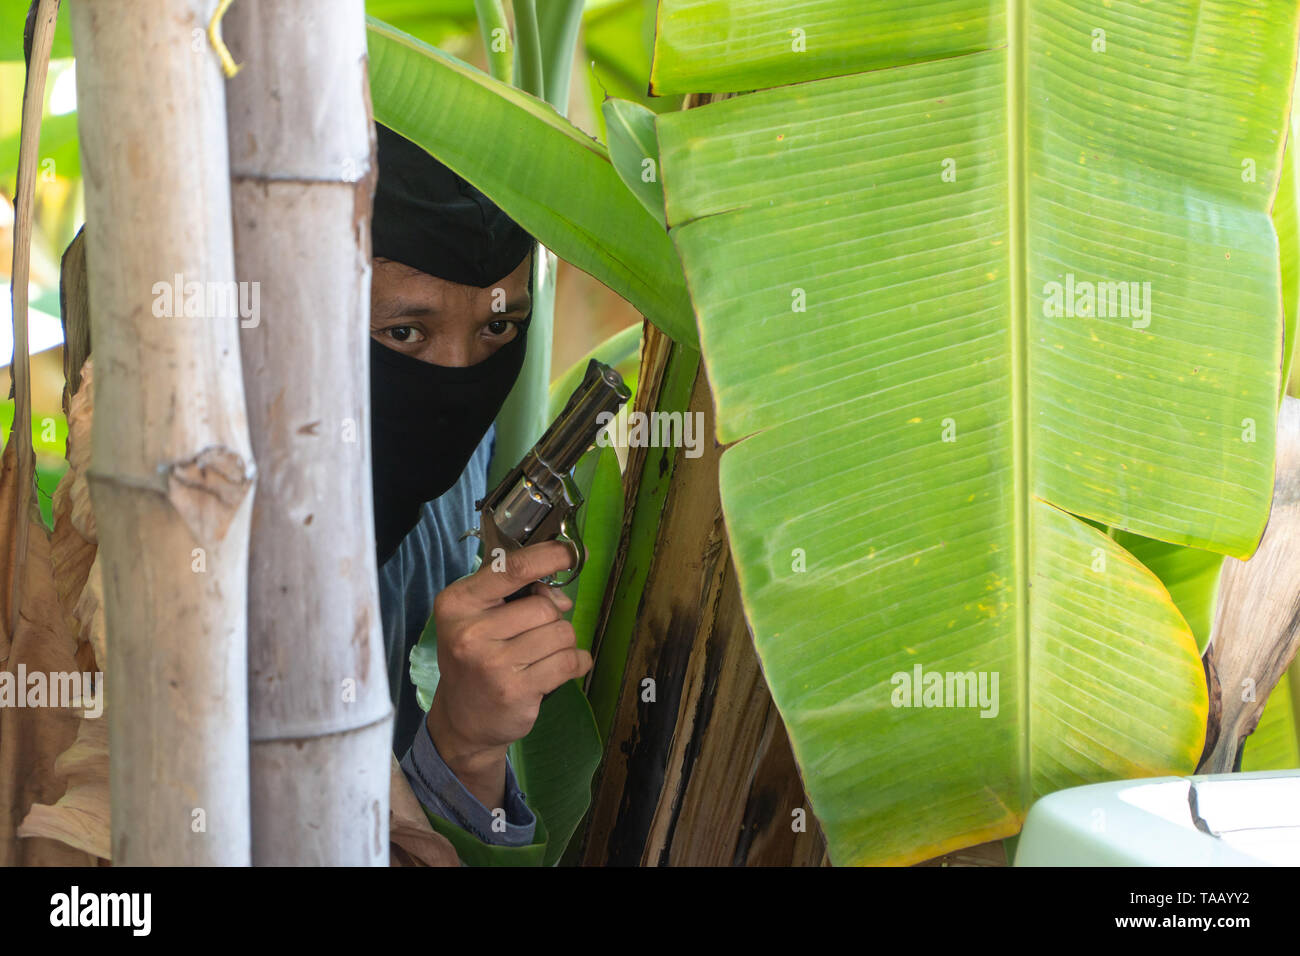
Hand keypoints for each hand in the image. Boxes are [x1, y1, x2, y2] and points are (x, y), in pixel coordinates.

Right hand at [426, 540, 592, 811]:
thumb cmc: (476, 657)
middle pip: (545, 607)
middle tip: (535, 635)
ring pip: (561, 634)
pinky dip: (576, 663)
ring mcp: (493, 664)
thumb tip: (563, 596)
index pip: (513, 568)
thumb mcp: (480, 617)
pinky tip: (558, 670)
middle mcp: (471, 631)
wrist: (461, 720)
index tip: (575, 552)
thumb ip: (516, 595)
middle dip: (553, 618)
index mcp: (458, 602)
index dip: (551, 555)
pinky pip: (569, 662)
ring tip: (541, 656)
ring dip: (562, 643)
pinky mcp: (516, 691)